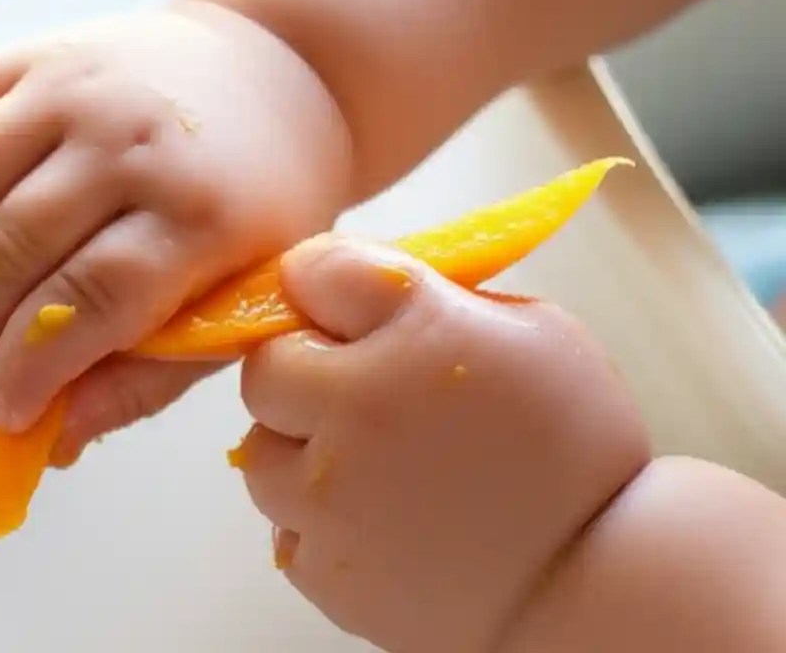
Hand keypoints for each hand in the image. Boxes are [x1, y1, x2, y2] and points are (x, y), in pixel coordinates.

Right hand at [0, 4, 351, 453]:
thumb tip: (54, 440)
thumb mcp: (239, 302)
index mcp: (203, 211)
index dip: (30, 368)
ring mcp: (74, 85)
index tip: (8, 414)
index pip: (88, 299)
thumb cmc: (263, 201)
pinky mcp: (30, 53)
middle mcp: (131, 138)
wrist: (277, 71)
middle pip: (8, 249)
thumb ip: (150, 377)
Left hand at [237, 235, 648, 651]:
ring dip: (300, 453)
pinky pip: (285, 529)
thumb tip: (357, 289)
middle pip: (265, 369)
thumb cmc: (577, 448)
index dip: (322, 287)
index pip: (311, 273)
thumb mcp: (533, 332)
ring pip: (260, 454)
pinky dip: (318, 524)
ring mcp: (328, 498)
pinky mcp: (325, 570)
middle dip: (302, 373)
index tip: (339, 305)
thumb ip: (433, 296)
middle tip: (357, 395)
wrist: (597, 584)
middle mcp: (354, 410)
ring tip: (373, 468)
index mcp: (413, 334)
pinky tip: (382, 522)